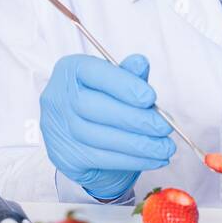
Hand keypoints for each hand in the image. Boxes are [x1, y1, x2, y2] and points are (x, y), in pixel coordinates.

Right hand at [39, 53, 174, 201]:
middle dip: (134, 119)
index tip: (150, 98)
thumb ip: (128, 74)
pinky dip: (131, 160)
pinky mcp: (64, 156)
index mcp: (70, 70)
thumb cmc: (104, 103)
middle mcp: (57, 97)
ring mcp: (57, 128)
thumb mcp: (117, 84)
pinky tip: (152, 158)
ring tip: (164, 146)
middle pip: (92, 107)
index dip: (122, 84)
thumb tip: (140, 62)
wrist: (85, 140)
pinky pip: (101, 159)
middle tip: (164, 127)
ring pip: (98, 137)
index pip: (92, 72)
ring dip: (138, 144)